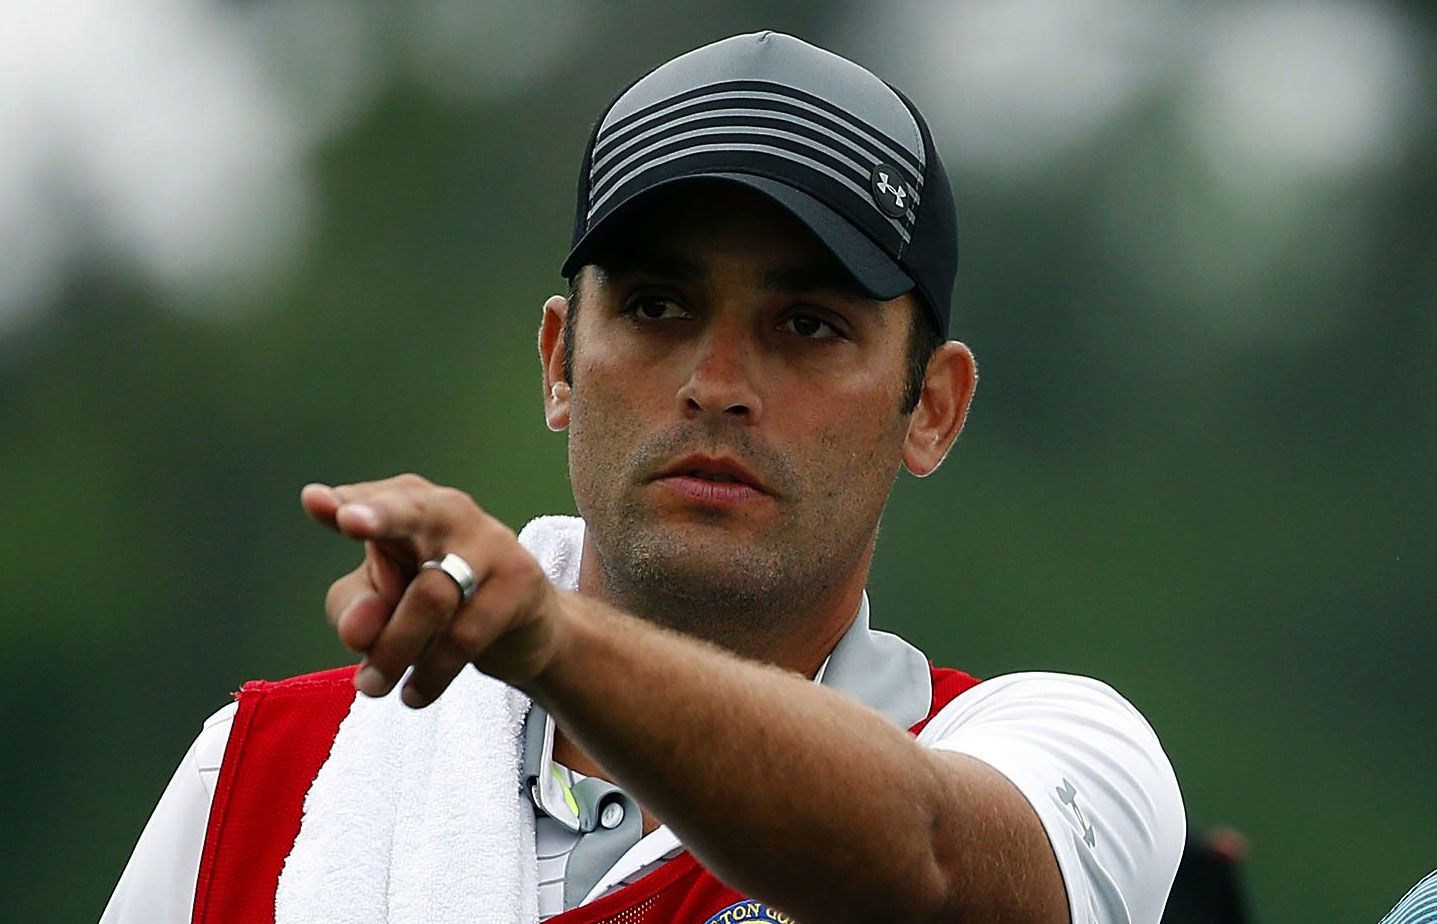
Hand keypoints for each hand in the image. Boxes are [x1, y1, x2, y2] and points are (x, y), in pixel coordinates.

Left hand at [300, 474, 564, 706]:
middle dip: (380, 516)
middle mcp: (448, 511)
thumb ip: (355, 611)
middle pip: (412, 512)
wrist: (525, 628)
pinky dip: (432, 671)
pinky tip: (414, 694)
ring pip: (431, 596)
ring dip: (394, 649)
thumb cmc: (440, 604)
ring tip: (371, 686)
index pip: (369, 500)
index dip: (346, 502)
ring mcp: (489, 542)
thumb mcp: (383, 606)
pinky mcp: (519, 581)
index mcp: (407, 505)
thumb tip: (360, 632)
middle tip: (348, 521)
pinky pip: (465, 634)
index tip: (315, 502)